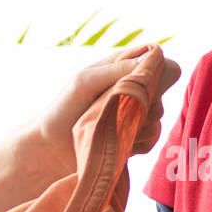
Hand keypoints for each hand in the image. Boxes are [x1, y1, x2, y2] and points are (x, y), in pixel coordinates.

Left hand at [0, 42, 181, 211]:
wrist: (50, 152)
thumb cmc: (61, 111)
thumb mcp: (84, 82)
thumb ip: (117, 69)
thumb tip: (150, 64)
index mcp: (120, 67)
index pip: (157, 60)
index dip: (157, 71)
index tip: (141, 84)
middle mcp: (130, 89)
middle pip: (161, 92)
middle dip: (142, 103)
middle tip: (115, 110)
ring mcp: (133, 116)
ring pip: (158, 119)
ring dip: (137, 126)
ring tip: (109, 130)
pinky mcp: (134, 140)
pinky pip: (152, 140)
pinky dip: (136, 144)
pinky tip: (116, 145)